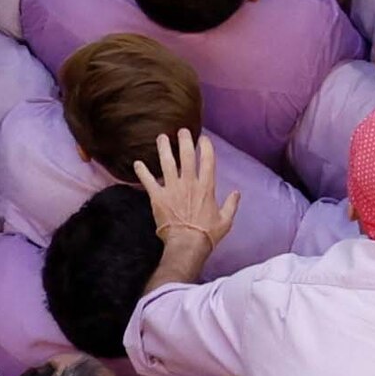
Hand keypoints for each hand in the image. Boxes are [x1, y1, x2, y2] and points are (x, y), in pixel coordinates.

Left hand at [132, 126, 235, 258]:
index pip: (208, 160)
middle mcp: (189, 183)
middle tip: (182, 130)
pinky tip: (137, 163)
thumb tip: (237, 193)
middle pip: (187, 155)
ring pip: (167, 163)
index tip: (203, 138)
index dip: (206, 146)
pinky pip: (148, 181)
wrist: (187, 245)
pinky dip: (142, 172)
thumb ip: (231, 204)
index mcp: (206, 187)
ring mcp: (172, 189)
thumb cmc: (207, 235)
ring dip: (164, 148)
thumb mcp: (225, 221)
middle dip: (184, 140)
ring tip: (161, 138)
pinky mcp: (158, 197)